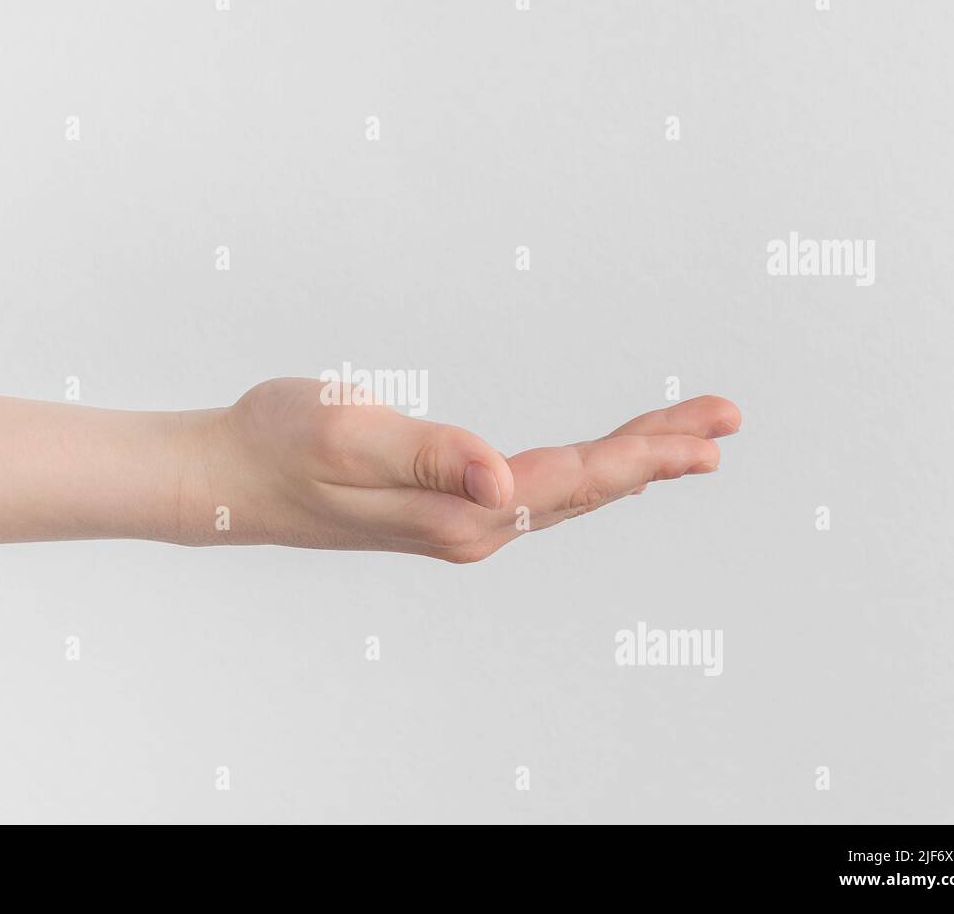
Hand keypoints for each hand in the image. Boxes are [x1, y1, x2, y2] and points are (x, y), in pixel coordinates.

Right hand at [195, 378, 740, 561]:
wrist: (228, 473)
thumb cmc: (279, 444)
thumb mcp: (348, 438)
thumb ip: (430, 457)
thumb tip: (505, 484)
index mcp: (458, 515)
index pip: (574, 481)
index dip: (645, 454)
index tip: (709, 433)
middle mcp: (470, 529)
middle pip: (585, 489)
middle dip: (658, 454)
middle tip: (725, 425)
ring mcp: (459, 524)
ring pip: (566, 491)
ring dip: (629, 463)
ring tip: (689, 441)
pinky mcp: (445, 510)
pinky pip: (538, 491)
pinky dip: (586, 469)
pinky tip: (603, 462)